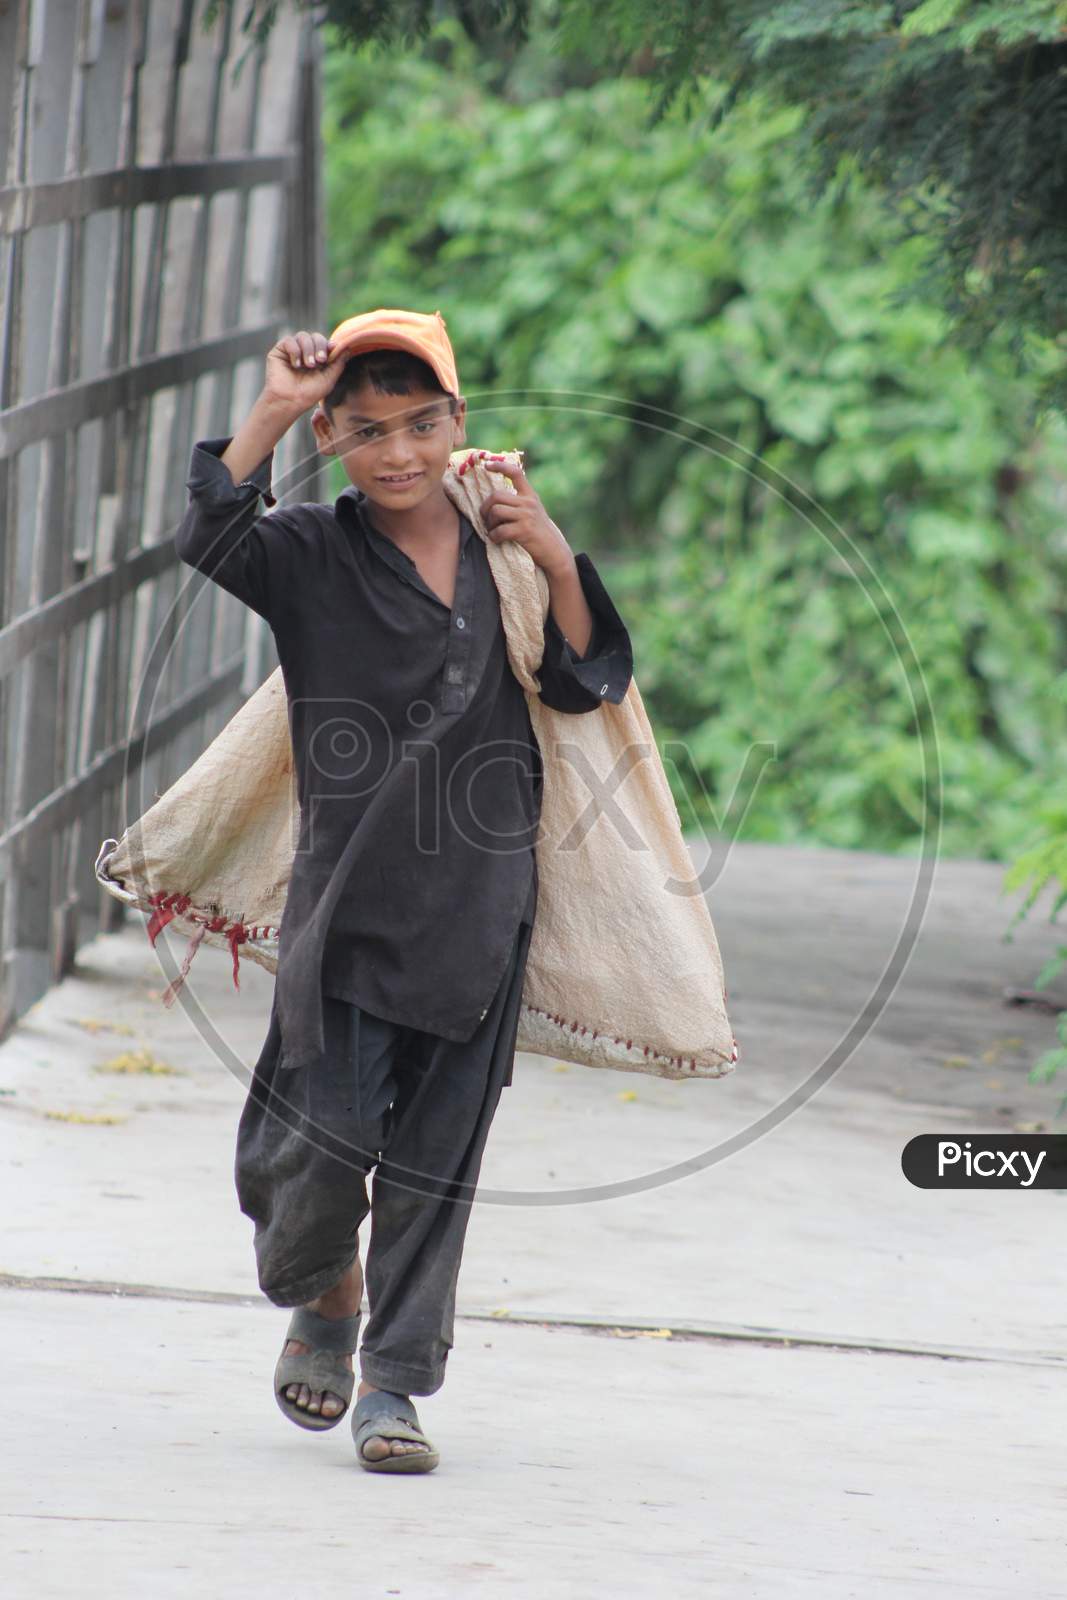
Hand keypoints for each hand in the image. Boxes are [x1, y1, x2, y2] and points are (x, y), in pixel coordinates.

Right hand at [262, 330, 347, 414]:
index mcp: (317, 358)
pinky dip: (295, 351)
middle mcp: (305, 352)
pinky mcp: (280, 350)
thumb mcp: (329, 379)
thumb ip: (338, 363)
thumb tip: (348, 347)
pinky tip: (296, 365)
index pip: (325, 343)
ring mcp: (292, 350)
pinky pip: (289, 340)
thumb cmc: (309, 394)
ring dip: (308, 349)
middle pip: (315, 336)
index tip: (333, 348)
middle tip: (320, 361)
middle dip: (320, 346)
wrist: (290, 401)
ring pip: (303, 336)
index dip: (329, 344)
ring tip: (308, 365)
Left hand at [465, 454, 574, 575]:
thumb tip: (493, 499)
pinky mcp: (524, 530)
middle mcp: (529, 502)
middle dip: (485, 508)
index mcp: (530, 495)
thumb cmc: (538, 532)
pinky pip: (500, 530)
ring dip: (489, 524)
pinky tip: (497, 540)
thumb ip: (519, 502)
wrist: (554, 551)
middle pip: (496, 496)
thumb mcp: (532, 511)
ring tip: (492, 531)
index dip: (500, 466)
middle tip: (485, 519)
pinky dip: (494, 537)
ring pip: (495, 511)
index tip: (487, 465)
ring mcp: (527, 516)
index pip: (515, 473)